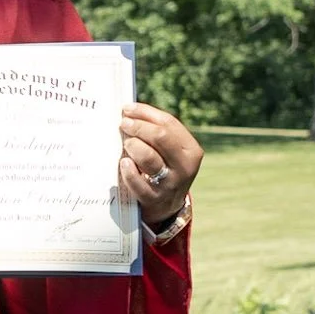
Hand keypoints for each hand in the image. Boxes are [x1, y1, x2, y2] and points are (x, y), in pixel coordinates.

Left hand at [119, 102, 202, 223]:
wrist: (166, 205)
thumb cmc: (164, 168)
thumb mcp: (169, 151)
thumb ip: (156, 132)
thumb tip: (129, 111)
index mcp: (191, 150)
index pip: (168, 123)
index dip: (145, 113)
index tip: (128, 108)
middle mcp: (184, 166)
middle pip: (160, 137)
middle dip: (138, 126)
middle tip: (123, 123)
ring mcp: (170, 183)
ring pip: (148, 157)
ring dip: (133, 146)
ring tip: (126, 143)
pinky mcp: (153, 198)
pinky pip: (137, 181)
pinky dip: (127, 170)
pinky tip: (123, 162)